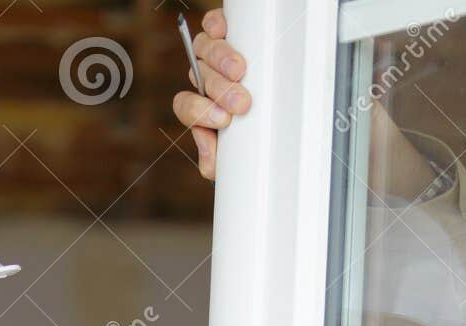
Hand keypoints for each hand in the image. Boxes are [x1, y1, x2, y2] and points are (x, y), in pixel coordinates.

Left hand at [172, 8, 251, 180]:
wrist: (278, 125)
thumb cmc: (257, 137)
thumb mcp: (236, 158)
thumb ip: (214, 162)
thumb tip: (204, 141)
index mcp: (203, 106)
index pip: (186, 106)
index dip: (198, 112)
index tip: (223, 121)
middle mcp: (206, 80)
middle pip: (199, 78)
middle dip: (219, 91)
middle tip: (240, 102)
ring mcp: (215, 54)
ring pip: (204, 50)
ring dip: (221, 60)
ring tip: (240, 71)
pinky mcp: (227, 31)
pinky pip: (212, 24)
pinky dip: (215, 26)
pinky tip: (225, 32)